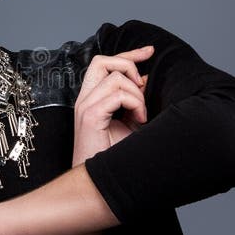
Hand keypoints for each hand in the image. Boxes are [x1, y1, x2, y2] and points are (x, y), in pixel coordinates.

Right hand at [72, 45, 152, 165]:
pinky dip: (135, 104)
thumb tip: (145, 80)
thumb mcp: (130, 122)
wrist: (101, 184)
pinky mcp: (90, 117)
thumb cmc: (115, 157)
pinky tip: (140, 120)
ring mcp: (85, 107)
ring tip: (142, 115)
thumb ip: (135, 101)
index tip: (149, 51)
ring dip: (137, 93)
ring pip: (115, 77)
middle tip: (144, 85)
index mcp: (91, 98)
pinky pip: (117, 95)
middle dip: (129, 64)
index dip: (129, 54)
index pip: (105, 64)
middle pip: (103, 61)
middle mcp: (85, 99)